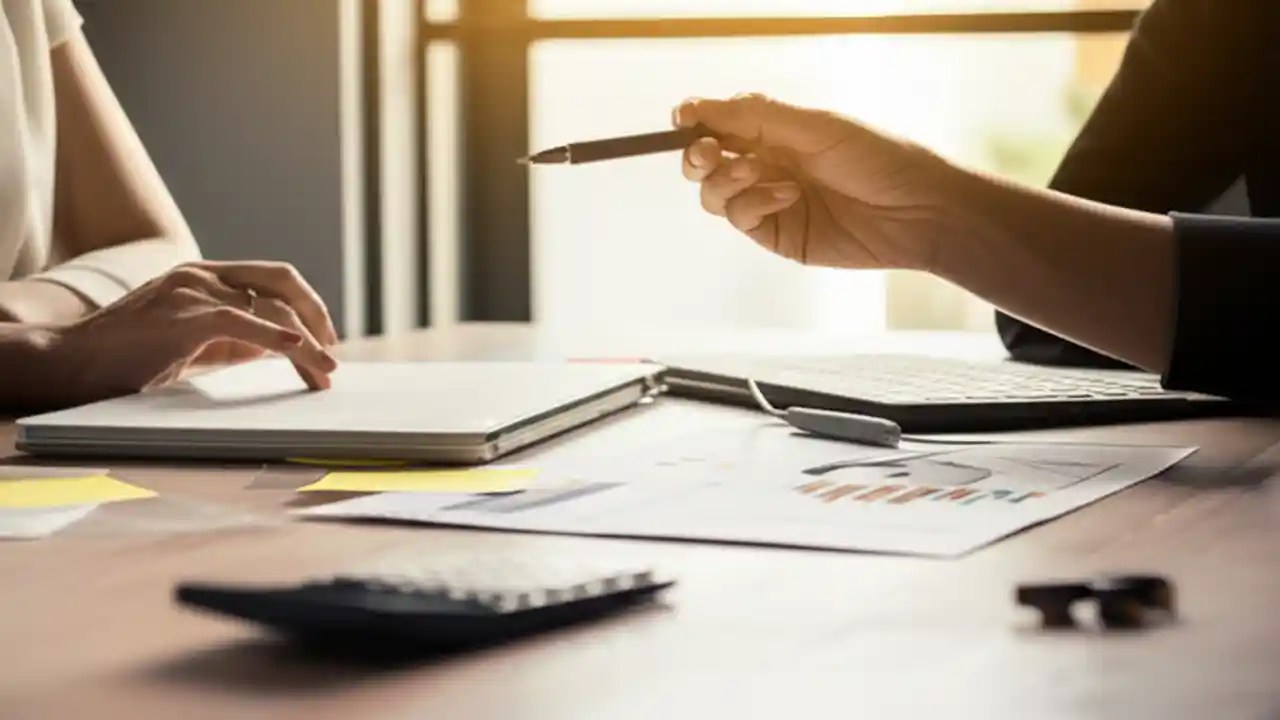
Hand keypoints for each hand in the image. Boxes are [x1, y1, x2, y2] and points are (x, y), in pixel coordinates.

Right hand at [47, 260, 339, 403]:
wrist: (72, 363)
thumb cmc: (128, 358)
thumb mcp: (192, 342)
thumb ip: (233, 338)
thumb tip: (280, 348)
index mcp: (204, 276)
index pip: (272, 278)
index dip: (307, 305)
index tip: (325, 338)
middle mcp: (201, 275)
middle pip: (282, 280)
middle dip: (318, 315)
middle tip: (334, 353)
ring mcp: (192, 292)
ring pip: (271, 309)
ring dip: (306, 346)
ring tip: (324, 373)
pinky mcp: (183, 317)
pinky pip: (242, 323)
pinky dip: (276, 338)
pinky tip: (299, 350)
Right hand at [675, 93, 964, 271]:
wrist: (917, 209)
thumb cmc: (876, 155)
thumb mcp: (814, 125)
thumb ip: (755, 116)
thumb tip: (698, 108)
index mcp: (775, 130)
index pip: (720, 122)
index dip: (696, 120)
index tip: (684, 119)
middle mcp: (766, 163)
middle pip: (706, 161)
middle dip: (697, 155)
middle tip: (707, 152)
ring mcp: (768, 201)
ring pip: (714, 193)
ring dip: (726, 179)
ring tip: (759, 172)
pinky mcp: (776, 235)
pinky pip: (741, 217)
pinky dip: (753, 203)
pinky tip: (788, 195)